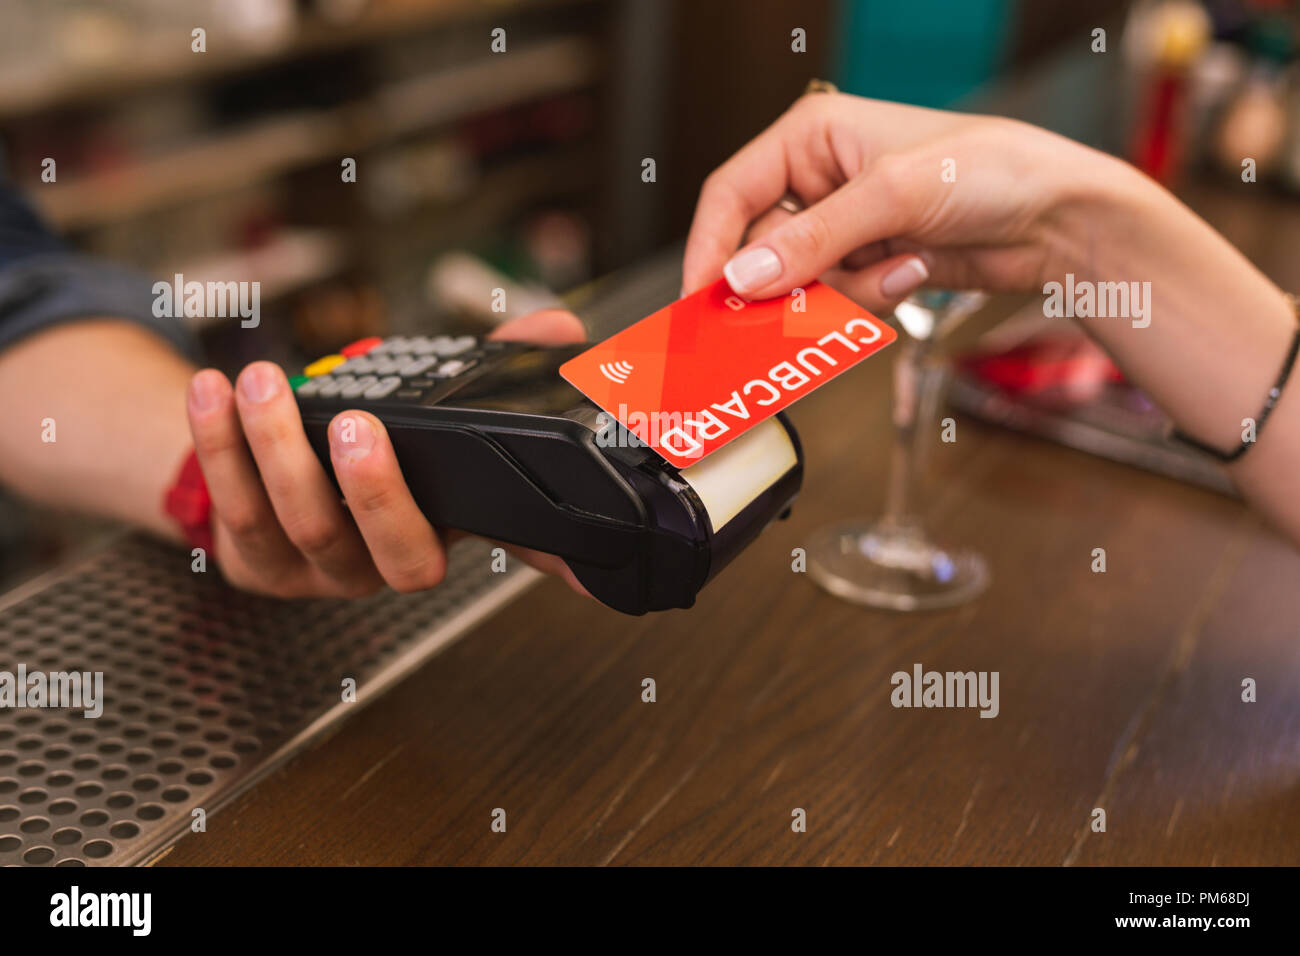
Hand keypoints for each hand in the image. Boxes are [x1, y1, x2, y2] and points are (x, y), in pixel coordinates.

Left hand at [185, 309, 588, 598]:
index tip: (593, 572)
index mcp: (447, 528)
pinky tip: (213, 394)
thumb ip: (492, 366)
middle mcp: (388, 564)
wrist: (256, 478)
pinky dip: (218, 446)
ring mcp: (320, 570)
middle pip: (395, 550)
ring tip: (262, 383)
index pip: (513, 550)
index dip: (556, 562)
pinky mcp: (255, 562)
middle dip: (375, 487)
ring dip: (276, 448)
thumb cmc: (357, 447)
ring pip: (302, 524)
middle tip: (358, 424)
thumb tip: (558, 329)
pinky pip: (236, 510)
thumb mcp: (425, 409)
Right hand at [683, 92, 1299, 547]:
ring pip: (800, 285)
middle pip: (761, 250)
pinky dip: (870, 298)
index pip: (731, 196)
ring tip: (899, 268)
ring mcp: (845, 226)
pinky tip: (914, 271)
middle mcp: (820, 181)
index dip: (710, 250)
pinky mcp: (870, 263)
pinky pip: (837, 300)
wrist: (1061, 216)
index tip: (702, 303)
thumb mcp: (892, 195)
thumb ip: (811, 241)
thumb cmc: (990, 169)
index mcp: (811, 139)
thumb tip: (743, 279)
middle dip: (790, 282)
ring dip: (844, 292)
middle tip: (804, 307)